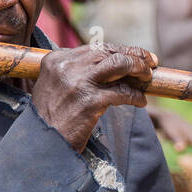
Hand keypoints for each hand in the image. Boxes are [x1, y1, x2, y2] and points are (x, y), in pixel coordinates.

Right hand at [32, 43, 156, 152]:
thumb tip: (115, 65)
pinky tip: (140, 102)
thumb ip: (78, 72)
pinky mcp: (90, 101)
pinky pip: (122, 93)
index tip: (138, 55)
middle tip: (151, 64)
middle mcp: (67, 66)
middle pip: (111, 52)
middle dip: (136, 56)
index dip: (122, 50)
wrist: (41, 144)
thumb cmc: (52, 117)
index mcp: (57, 59)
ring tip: (148, 78)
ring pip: (120, 63)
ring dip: (139, 69)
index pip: (97, 48)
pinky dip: (136, 96)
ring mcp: (79, 83)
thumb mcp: (57, 85)